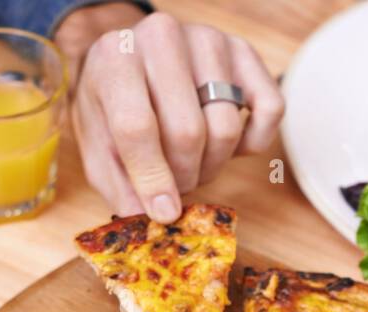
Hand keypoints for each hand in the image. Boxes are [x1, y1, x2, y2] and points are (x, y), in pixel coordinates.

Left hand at [66, 10, 283, 221]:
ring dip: (213, 164)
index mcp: (115, 58)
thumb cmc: (114, 107)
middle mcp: (161, 37)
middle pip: (188, 133)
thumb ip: (120, 185)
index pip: (137, 126)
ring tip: (193, 162)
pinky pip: (269, 110)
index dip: (153, 178)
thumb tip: (155, 219)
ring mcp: (207, 40)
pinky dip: (252, 142)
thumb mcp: (98, 146)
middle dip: (185, 176)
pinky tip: (228, 143)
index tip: (164, 212)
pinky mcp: (244, 51)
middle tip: (176, 185)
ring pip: (226, 129)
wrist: (134, 59)